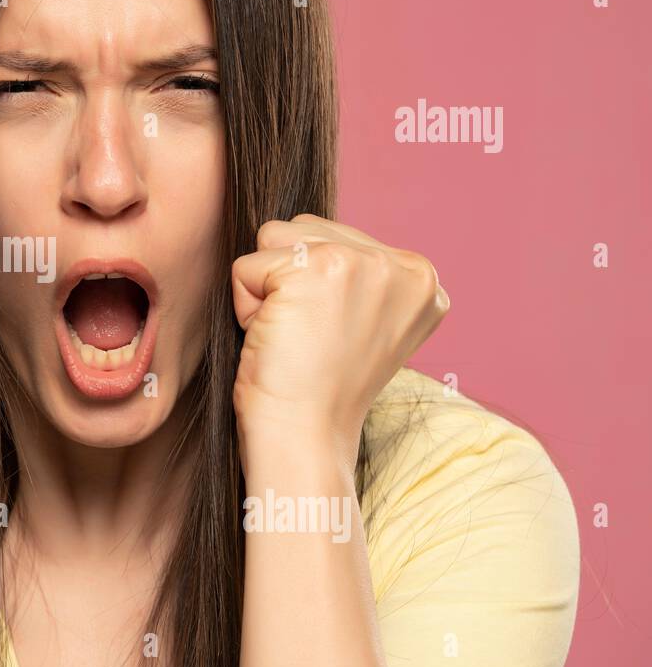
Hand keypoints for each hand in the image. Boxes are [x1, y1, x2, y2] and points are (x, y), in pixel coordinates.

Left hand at [230, 214, 449, 468]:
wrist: (303, 437)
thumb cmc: (316, 388)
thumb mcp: (358, 321)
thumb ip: (352, 274)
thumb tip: (304, 233)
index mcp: (421, 277)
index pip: (332, 236)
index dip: (310, 288)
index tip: (330, 337)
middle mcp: (403, 264)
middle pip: (303, 229)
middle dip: (286, 282)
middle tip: (307, 339)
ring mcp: (363, 262)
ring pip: (273, 239)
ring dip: (265, 290)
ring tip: (292, 336)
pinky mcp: (316, 268)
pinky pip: (245, 266)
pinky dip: (245, 305)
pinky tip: (275, 340)